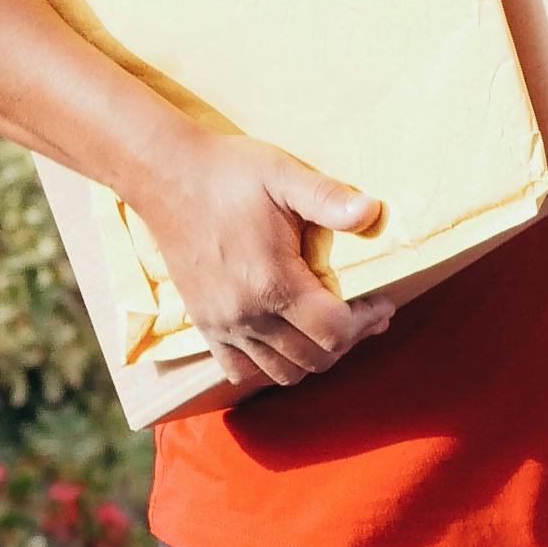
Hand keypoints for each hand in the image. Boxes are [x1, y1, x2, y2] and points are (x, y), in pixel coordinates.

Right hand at [127, 132, 399, 393]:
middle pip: (315, 358)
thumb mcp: (284, 175)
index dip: (366, 321)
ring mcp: (222, 325)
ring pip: (281, 373)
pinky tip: (284, 337)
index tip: (381, 302)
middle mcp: (247, 315)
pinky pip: (240, 370)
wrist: (166, 175)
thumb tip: (373, 212)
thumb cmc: (229, 173)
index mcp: (273, 282)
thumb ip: (328, 198)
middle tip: (362, 314)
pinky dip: (268, 364)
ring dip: (312, 357)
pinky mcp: (204, 325)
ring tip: (326, 327)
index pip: (335, 331)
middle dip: (347, 340)